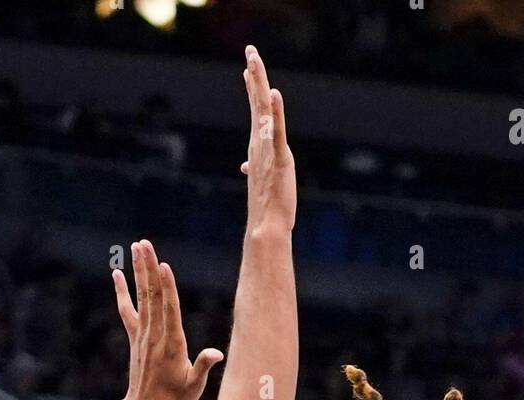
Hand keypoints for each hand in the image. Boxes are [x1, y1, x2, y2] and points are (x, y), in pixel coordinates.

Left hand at [113, 239, 222, 399]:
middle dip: (149, 268)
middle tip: (145, 243)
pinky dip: (122, 291)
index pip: (170, 310)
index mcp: (173, 344)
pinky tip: (117, 274)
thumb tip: (216, 354)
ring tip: (137, 247)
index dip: (167, 286)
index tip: (163, 264)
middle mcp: (155, 335)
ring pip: (142, 297)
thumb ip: (204, 367)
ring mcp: (143, 335)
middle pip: (152, 296)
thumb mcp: (195, 386)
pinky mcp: (136, 338)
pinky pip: (127, 310)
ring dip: (139, 271)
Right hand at [241, 46, 295, 234]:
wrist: (267, 226)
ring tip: (254, 61)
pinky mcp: (279, 158)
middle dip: (253, 75)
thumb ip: (255, 167)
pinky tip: (274, 94)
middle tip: (250, 50)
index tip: (248, 68)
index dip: (253, 88)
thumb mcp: (263, 180)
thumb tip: (244, 165)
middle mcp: (259, 143)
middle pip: (256, 102)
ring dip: (258, 84)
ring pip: (263, 110)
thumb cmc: (267, 206)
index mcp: (258, 146)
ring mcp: (267, 150)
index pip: (256, 111)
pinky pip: (276, 131)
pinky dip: (276, 112)